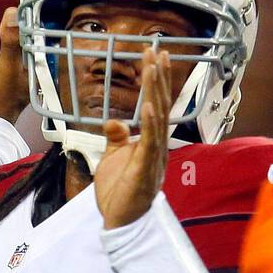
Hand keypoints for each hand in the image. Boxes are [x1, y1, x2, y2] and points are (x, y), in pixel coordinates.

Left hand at [94, 47, 172, 228]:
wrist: (121, 222)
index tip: (153, 56)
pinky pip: (150, 144)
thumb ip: (117, 139)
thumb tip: (113, 121)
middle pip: (160, 106)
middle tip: (156, 49)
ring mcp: (154, 158)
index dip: (155, 81)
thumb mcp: (114, 158)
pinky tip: (149, 106)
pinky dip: (150, 125)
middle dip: (158, 78)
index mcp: (150, 143)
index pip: (154, 106)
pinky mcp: (145, 171)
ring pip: (158, 119)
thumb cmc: (120, 193)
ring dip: (156, 92)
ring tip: (153, 68)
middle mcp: (157, 147)